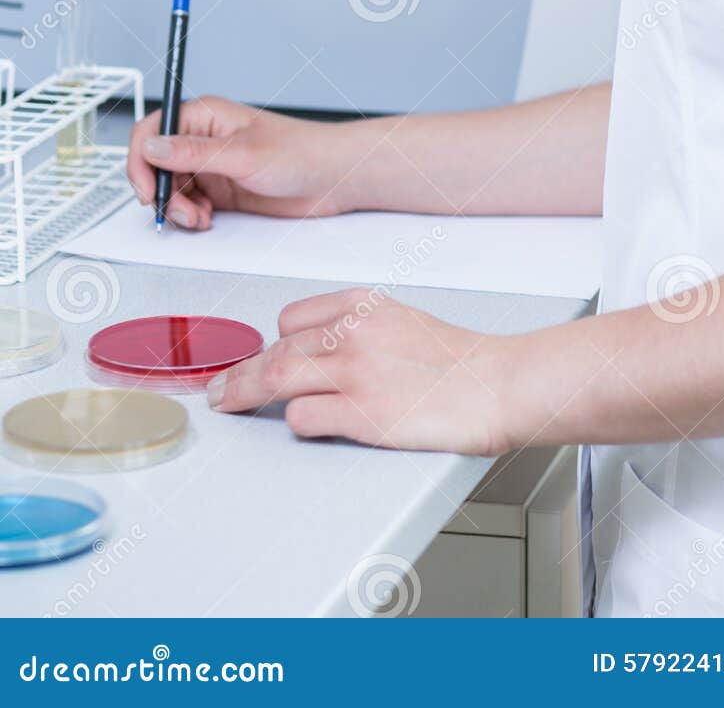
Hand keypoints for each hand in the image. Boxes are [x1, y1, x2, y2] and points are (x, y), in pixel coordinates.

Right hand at [126, 95, 357, 230]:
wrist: (332, 179)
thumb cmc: (300, 152)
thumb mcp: (243, 154)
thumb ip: (194, 153)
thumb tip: (153, 147)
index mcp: (204, 116)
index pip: (152, 131)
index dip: (140, 161)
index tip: (145, 189)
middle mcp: (203, 139)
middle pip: (156, 166)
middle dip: (162, 192)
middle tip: (178, 211)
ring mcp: (211, 165)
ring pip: (170, 188)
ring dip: (178, 208)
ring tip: (200, 218)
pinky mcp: (221, 189)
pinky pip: (189, 204)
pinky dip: (191, 216)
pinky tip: (208, 219)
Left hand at [205, 287, 513, 456]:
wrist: (498, 383)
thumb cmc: (458, 361)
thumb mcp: (401, 323)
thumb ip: (358, 332)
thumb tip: (314, 354)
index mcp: (364, 306)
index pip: (293, 319)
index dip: (273, 344)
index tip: (258, 359)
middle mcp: (354, 332)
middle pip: (274, 351)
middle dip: (238, 373)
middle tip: (219, 389)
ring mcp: (356, 372)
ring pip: (273, 377)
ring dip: (243, 394)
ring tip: (227, 405)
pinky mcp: (362, 413)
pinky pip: (302, 416)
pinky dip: (296, 422)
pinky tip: (304, 424)